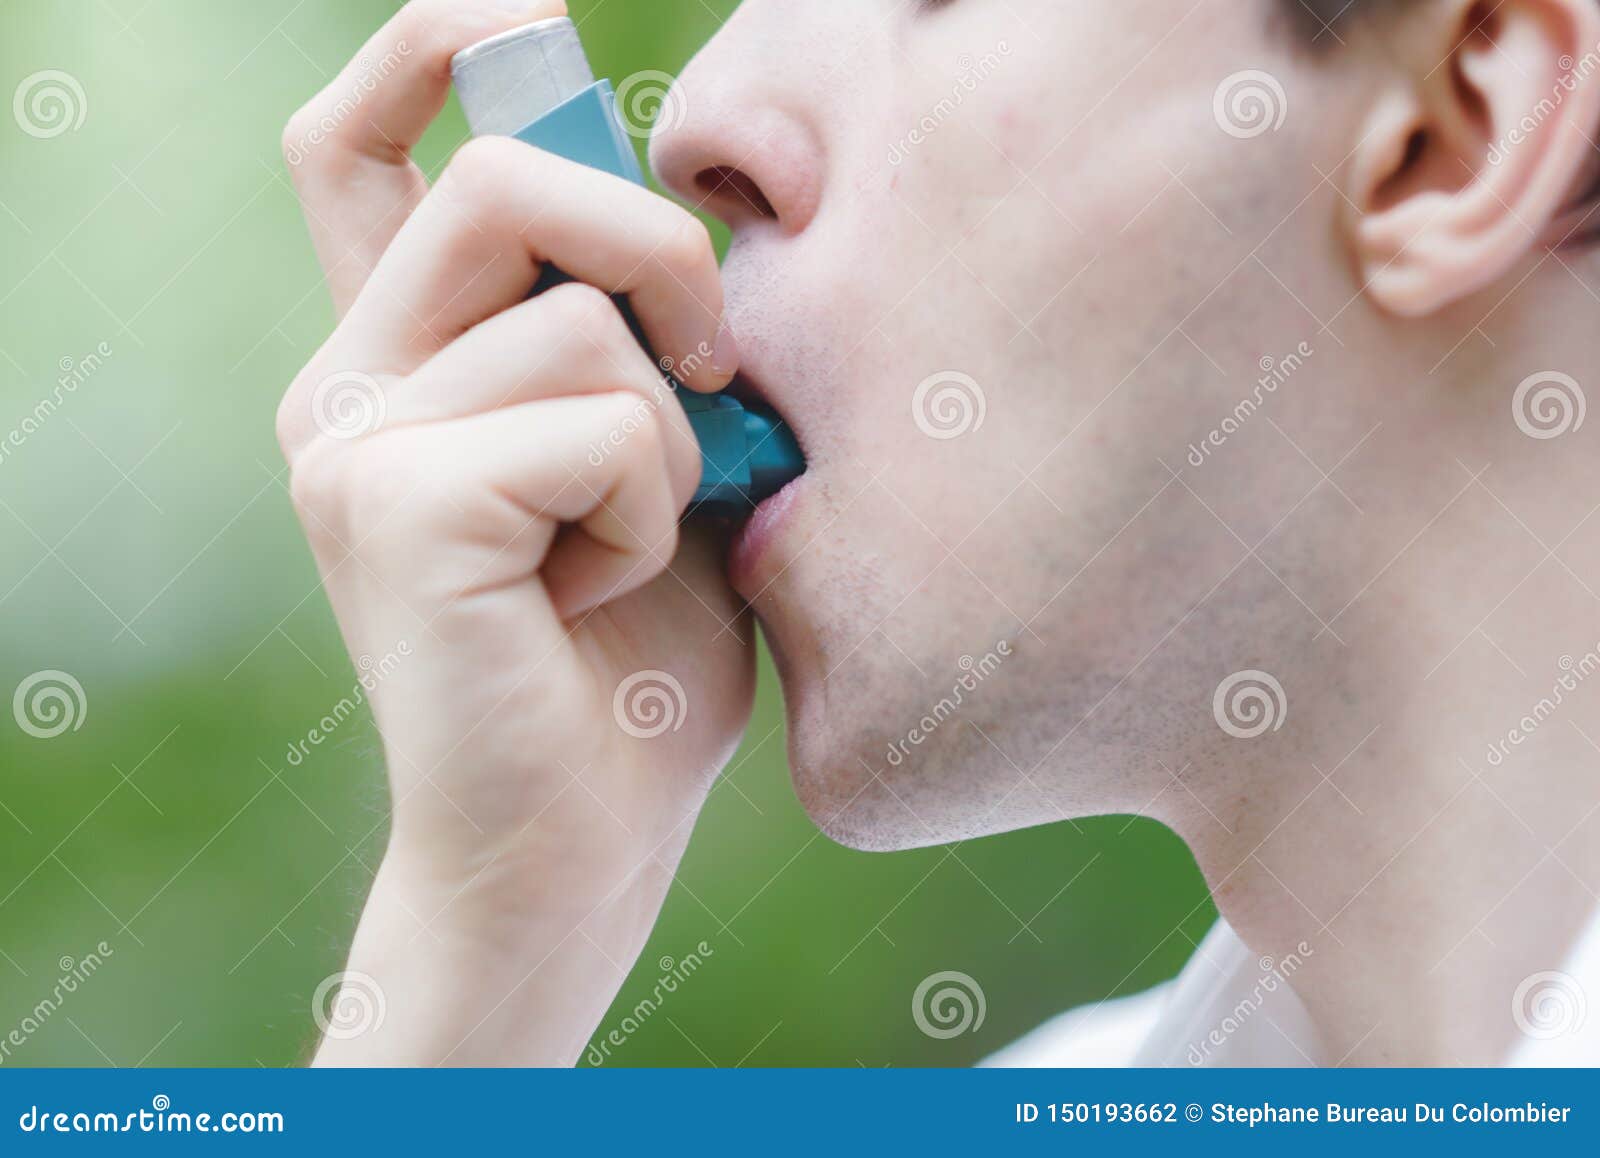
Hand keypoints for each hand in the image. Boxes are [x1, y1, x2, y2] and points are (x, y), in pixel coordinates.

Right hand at [277, 0, 754, 1064]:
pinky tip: (596, 594)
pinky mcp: (393, 504)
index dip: (437, 46)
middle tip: (713, 366)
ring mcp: (351, 439)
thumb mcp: (655, 467)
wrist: (579, 838)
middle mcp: (345, 383)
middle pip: (508, 179)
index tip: (523, 20)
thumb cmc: (632, 660)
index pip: (359, 143)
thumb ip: (638, 345)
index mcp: (400, 362)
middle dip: (659, 251)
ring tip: (628, 547)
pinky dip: (649, 512)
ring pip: (584, 318)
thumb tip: (682, 219)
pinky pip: (597, 424)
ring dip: (671, 439)